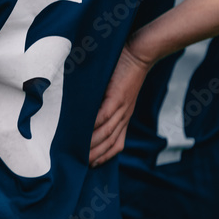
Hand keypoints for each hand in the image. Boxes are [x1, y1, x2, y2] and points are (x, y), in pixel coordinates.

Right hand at [90, 45, 150, 166]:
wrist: (139, 53)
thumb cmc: (124, 69)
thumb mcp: (117, 92)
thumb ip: (105, 102)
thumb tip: (84, 109)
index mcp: (124, 116)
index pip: (116, 144)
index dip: (105, 157)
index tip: (90, 165)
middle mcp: (124, 116)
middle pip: (111, 143)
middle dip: (96, 156)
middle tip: (80, 164)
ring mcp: (121, 107)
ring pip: (107, 133)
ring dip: (93, 145)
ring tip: (79, 151)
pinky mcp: (116, 96)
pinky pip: (105, 115)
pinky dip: (94, 125)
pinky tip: (84, 130)